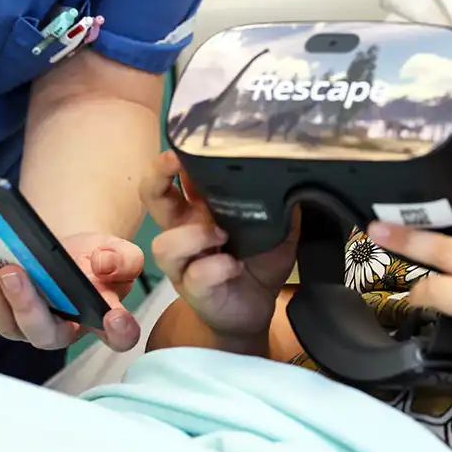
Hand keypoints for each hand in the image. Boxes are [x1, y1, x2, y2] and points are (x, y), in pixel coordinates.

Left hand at [0, 232, 145, 352]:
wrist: (69, 253)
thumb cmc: (98, 258)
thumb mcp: (120, 251)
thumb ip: (122, 259)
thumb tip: (102, 265)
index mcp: (99, 317)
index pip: (117, 334)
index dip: (117, 330)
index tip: (114, 317)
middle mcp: (59, 329)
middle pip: (43, 330)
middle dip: (25, 303)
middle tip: (15, 273)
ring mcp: (23, 323)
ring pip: (4, 321)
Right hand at [144, 151, 297, 353]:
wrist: (256, 308)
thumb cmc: (259, 262)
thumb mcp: (279, 228)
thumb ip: (283, 204)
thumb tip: (299, 175)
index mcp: (200, 208)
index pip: (176, 175)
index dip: (175, 156)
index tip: (187, 143)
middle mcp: (184, 229)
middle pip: (151, 196)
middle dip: (158, 175)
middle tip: (175, 163)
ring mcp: (184, 261)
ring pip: (165, 243)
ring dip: (194, 235)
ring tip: (223, 235)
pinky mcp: (193, 288)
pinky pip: (196, 274)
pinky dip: (216, 267)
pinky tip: (234, 266)